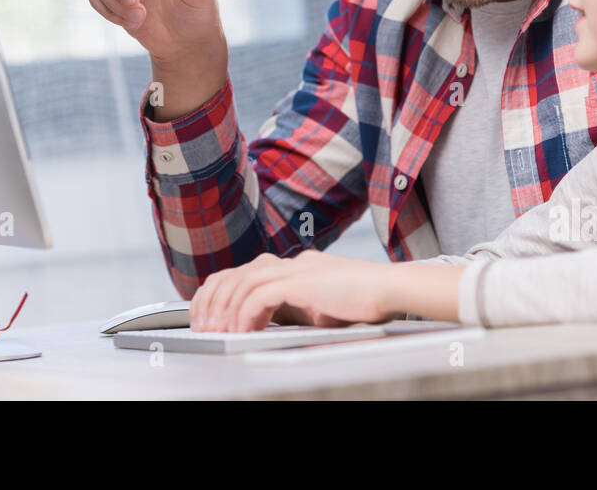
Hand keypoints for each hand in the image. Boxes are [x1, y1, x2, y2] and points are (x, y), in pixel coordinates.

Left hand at [188, 250, 398, 331]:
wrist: (392, 291)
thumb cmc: (367, 303)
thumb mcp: (324, 309)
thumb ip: (297, 312)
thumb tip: (268, 328)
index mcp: (295, 267)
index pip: (243, 273)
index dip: (220, 293)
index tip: (209, 316)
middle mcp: (291, 263)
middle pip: (234, 273)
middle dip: (212, 301)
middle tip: (203, 326)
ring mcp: (296, 268)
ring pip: (242, 283)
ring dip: (225, 310)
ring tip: (218, 333)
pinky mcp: (302, 281)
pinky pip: (260, 295)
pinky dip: (245, 315)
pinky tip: (242, 331)